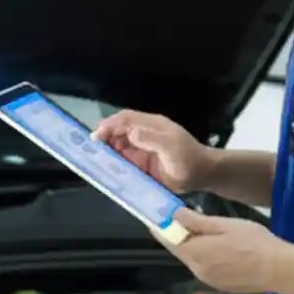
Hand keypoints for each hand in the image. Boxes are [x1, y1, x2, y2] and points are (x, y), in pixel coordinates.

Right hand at [92, 110, 214, 192]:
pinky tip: (106, 169)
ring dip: (107, 150)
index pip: (126, 119)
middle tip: (91, 149)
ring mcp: (143, 148)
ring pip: (119, 145)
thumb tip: (131, 132)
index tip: (97, 135)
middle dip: (105, 137)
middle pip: (119, 130)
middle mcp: (144, 134)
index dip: (110, 124)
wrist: (202, 175)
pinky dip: (114, 162)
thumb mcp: (171, 147)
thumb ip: (151, 139)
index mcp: (151, 125)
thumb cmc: (188, 159)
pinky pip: (124, 160)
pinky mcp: (142, 163)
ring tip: (95, 159)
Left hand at [158, 208, 286, 293]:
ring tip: (205, 231)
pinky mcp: (221, 286)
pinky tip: (220, 248)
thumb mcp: (223, 225)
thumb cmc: (252, 243)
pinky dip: (206, 256)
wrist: (279, 270)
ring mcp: (209, 281)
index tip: (156, 215)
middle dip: (179, 235)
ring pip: (194, 259)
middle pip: (181, 250)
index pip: (167, 240)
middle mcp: (197, 271)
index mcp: (195, 254)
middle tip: (184, 217)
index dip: (161, 227)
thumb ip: (195, 221)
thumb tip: (173, 214)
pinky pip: (206, 268)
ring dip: (194, 246)